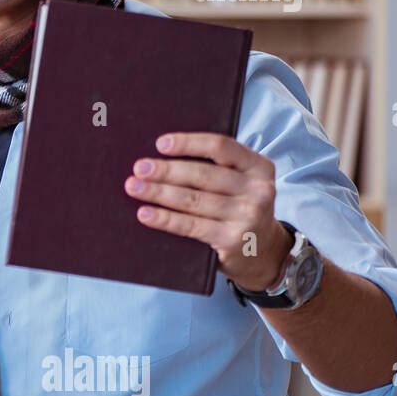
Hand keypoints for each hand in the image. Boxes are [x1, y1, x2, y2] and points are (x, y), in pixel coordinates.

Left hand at [124, 132, 292, 290]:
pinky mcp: (233, 240)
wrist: (263, 252)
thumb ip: (216, 168)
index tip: (160, 144)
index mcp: (259, 167)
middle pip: (203, 175)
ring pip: (193, 200)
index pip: (221, 147)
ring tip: (134, 187)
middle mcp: (258, 190)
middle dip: (166, 170)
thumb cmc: (239, 208)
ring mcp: (248, 217)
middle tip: (139, 168)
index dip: (189, 143)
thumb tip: (162, 157)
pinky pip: (191, 225)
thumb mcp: (240, 183)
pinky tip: (145, 213)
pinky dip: (164, 218)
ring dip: (158, 193)